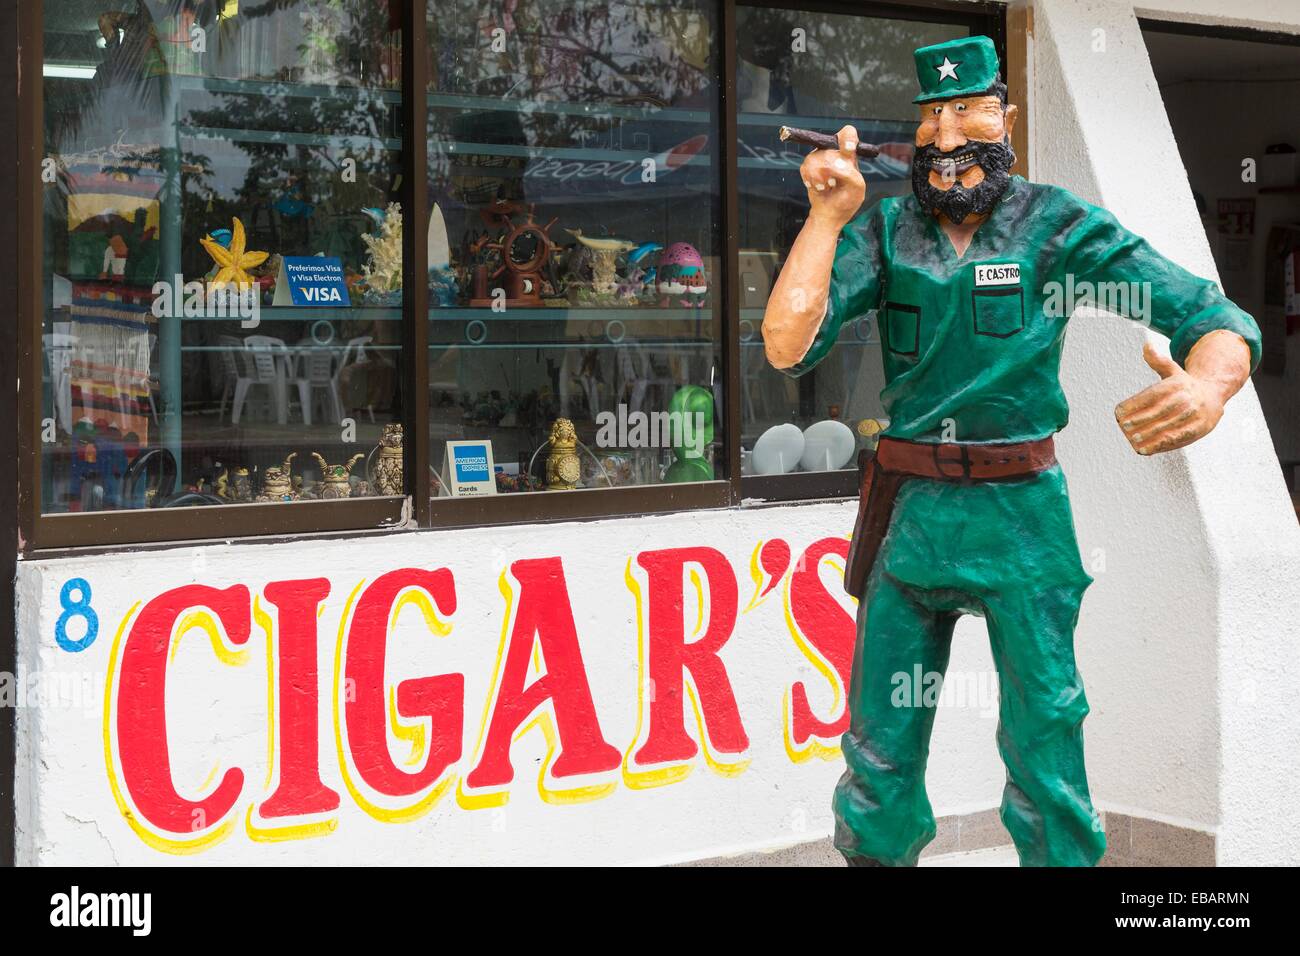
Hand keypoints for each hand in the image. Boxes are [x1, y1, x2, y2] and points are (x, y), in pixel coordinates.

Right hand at [799, 125, 865, 229]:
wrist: (829, 213)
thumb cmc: (846, 200)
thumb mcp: (857, 188)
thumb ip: (849, 173)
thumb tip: (835, 163)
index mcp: (850, 154)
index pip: (848, 134)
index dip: (846, 139)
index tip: (847, 150)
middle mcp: (834, 152)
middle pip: (827, 151)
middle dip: (829, 170)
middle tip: (832, 183)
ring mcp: (819, 158)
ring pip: (813, 158)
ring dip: (818, 177)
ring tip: (825, 187)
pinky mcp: (808, 166)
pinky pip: (804, 166)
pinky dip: (810, 180)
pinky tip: (817, 187)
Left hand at [1116, 341, 1231, 455]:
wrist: (1213, 394)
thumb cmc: (1184, 384)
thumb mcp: (1173, 370)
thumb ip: (1158, 361)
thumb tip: (1146, 347)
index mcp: (1177, 384)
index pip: (1152, 395)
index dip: (1134, 404)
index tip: (1118, 413)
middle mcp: (1187, 398)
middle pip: (1159, 412)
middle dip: (1140, 420)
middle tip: (1124, 427)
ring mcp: (1195, 414)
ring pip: (1168, 426)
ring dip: (1149, 435)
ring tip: (1132, 441)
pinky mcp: (1200, 429)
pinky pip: (1178, 438)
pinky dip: (1161, 445)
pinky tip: (1145, 450)